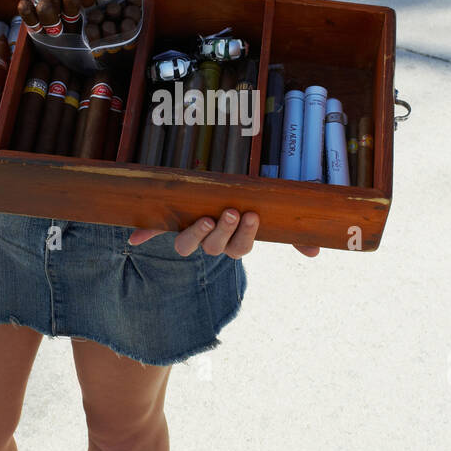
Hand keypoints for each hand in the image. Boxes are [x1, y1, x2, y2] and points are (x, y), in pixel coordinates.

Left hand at [129, 209, 319, 257]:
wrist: (218, 198)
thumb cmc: (252, 204)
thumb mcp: (274, 216)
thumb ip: (294, 235)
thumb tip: (316, 252)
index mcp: (235, 242)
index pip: (240, 248)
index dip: (244, 236)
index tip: (251, 216)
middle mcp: (211, 242)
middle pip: (215, 247)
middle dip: (224, 231)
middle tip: (231, 211)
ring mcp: (191, 232)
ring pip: (188, 244)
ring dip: (195, 235)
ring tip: (204, 218)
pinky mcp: (171, 222)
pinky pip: (156, 231)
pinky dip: (145, 233)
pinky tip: (134, 236)